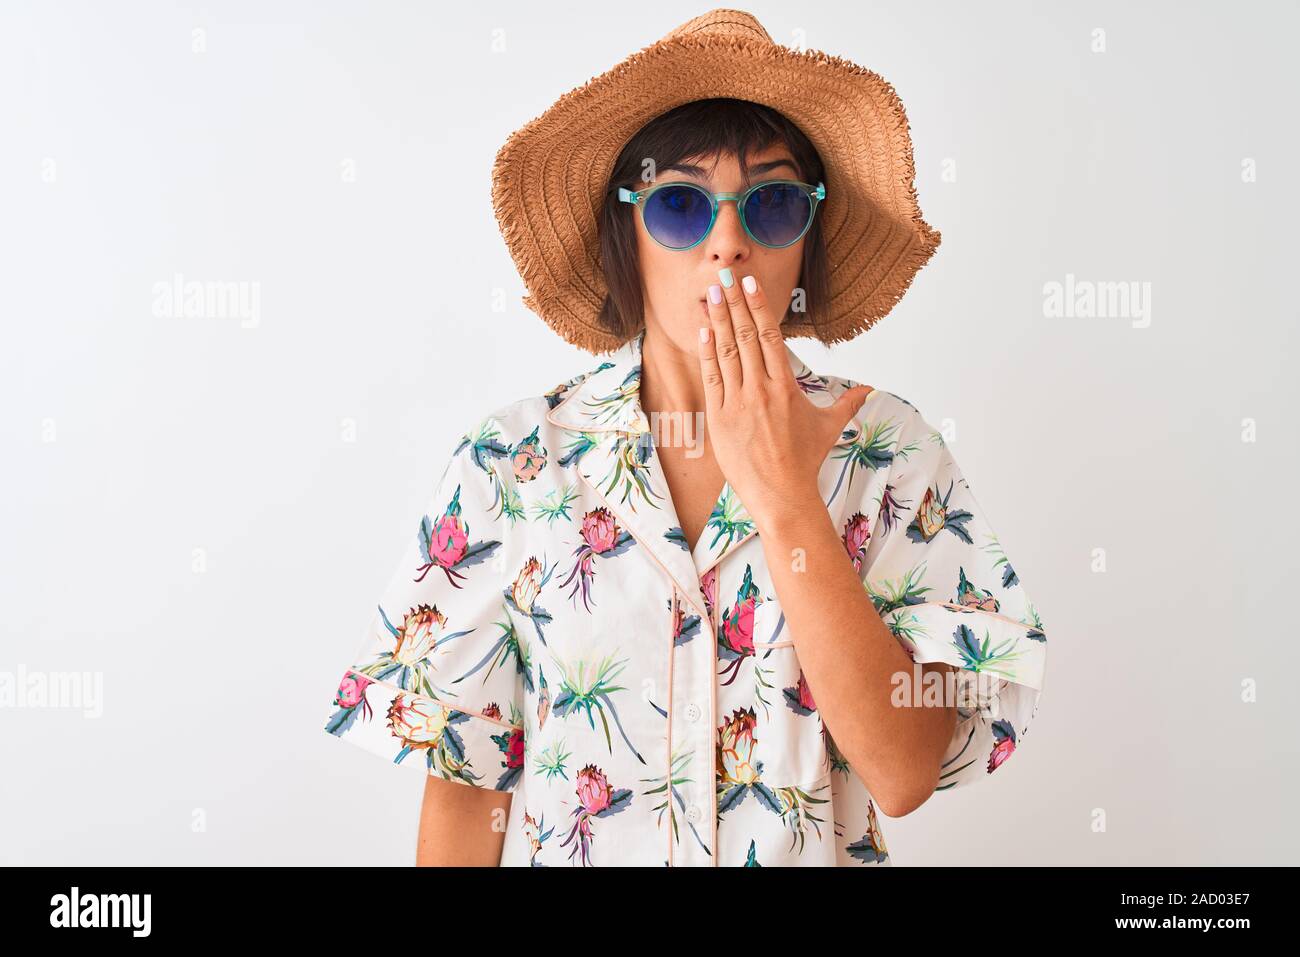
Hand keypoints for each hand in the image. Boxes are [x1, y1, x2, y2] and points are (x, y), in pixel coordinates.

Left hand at [696, 269, 872, 524]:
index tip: (751, 284)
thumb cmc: (805, 462)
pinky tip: (703, 330)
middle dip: (733, 303)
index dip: (759, 306)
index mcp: (786, 386)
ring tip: (710, 293)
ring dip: (717, 320)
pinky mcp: (720, 417)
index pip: (771, 336)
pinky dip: (707, 352)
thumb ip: (848, 403)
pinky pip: (712, 377)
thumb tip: (870, 390)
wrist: (782, 495)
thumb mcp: (829, 427)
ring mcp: (739, 402)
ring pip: (727, 352)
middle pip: (746, 336)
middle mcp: (762, 389)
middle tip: (724, 275)